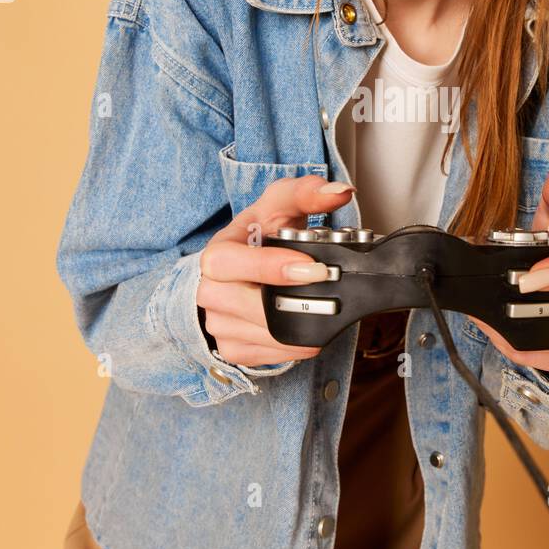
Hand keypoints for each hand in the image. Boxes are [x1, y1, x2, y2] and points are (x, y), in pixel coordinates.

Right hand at [197, 174, 355, 368]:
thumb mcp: (279, 205)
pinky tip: (308, 329)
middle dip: (289, 304)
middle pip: (245, 306)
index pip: (228, 263)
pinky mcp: (231, 349)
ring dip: (298, 326)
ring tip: (325, 309)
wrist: (243, 268)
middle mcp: (209, 291)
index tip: (312, 268)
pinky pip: (266, 356)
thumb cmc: (260, 235)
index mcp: (216, 253)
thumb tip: (339, 193)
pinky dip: (294, 346)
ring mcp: (218, 324)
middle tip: (329, 297)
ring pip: (260, 335)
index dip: (269, 267)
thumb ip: (307, 193)